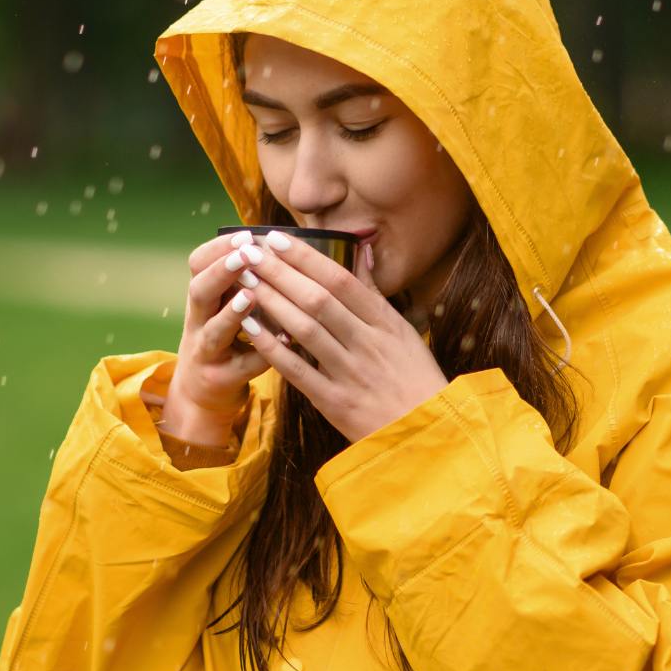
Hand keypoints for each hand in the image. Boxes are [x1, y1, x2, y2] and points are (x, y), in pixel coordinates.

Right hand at [169, 232, 279, 429]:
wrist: (203, 395)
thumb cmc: (224, 340)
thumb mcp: (223, 306)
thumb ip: (242, 281)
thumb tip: (275, 243)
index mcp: (202, 299)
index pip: (198, 265)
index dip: (219, 248)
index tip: (247, 235)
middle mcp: (197, 323)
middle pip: (199, 292)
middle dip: (221, 272)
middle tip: (246, 255)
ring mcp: (206, 353)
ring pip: (213, 332)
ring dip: (231, 314)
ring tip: (251, 297)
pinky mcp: (221, 380)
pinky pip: (242, 366)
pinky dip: (263, 353)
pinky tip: (285, 340)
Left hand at [238, 231, 449, 443]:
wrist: (425, 432)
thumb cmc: (414, 378)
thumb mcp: (403, 331)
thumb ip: (375, 291)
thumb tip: (362, 248)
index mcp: (385, 322)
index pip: (340, 280)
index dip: (305, 257)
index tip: (276, 238)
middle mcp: (367, 343)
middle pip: (318, 299)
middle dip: (280, 272)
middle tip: (248, 251)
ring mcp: (350, 373)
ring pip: (305, 330)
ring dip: (271, 302)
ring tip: (244, 280)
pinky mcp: (334, 402)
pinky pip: (297, 370)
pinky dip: (272, 347)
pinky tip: (249, 326)